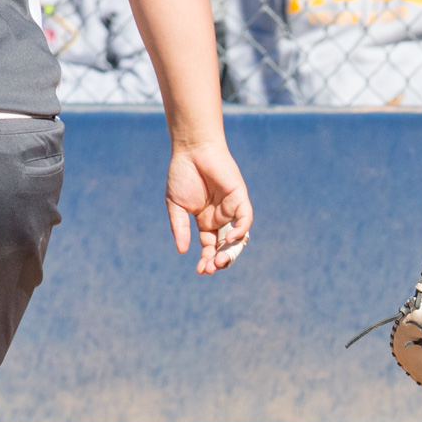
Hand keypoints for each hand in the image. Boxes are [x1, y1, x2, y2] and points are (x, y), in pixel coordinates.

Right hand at [166, 141, 252, 274]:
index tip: (200, 271)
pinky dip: (240, 231)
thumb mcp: (176, 206)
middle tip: (210, 269)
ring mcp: (231, 209)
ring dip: (229, 251)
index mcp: (205, 221)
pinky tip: (229, 239)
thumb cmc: (182, 174)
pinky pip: (245, 219)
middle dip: (218, 260)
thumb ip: (179, 227)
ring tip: (218, 262)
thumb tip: (182, 250)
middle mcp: (220, 218)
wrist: (192, 151)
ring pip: (237, 237)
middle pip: (224, 246)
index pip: (210, 247)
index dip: (207, 260)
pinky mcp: (240, 198)